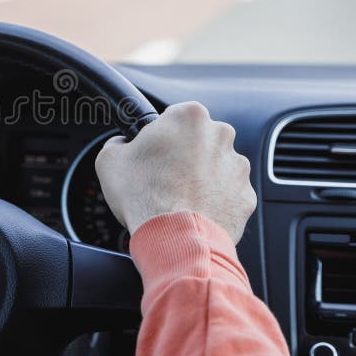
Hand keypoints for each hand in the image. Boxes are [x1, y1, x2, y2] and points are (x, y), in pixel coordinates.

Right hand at [95, 101, 255, 243]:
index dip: (158, 137)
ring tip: (176, 198)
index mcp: (189, 116)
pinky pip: (227, 193)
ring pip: (215, 166)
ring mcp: (237, 166)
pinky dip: (213, 200)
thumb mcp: (109, 160)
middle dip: (183, 154)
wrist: (176, 239)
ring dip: (199, 177)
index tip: (151, 153)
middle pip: (197, 139)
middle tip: (162, 177)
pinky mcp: (246, 195)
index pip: (172, 117)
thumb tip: (121, 145)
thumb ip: (116, 142)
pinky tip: (193, 210)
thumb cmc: (145, 197)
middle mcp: (220, 135)